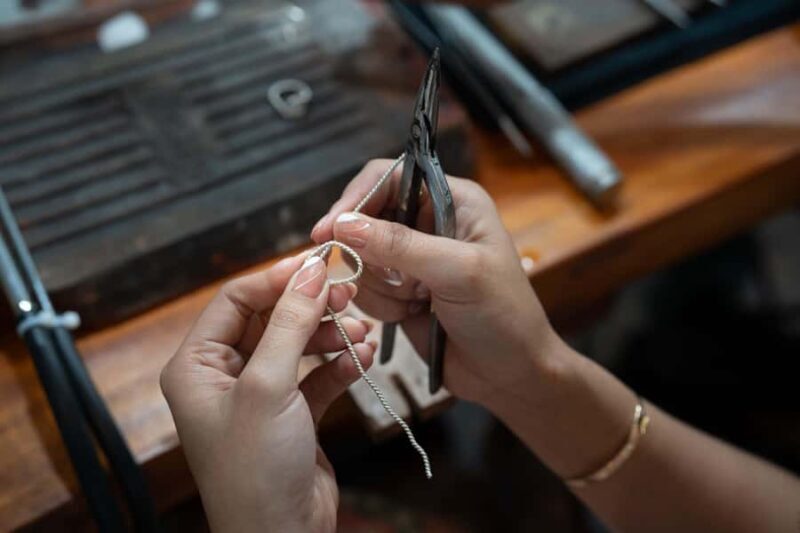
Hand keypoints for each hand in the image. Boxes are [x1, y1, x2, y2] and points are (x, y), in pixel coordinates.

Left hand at [161, 255, 374, 532]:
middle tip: (347, 295)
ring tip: (362, 334)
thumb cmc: (255, 470)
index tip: (318, 266)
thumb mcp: (268, 386)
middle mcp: (225, 377)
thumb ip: (290, 324)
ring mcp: (260, 395)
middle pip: (271, 319)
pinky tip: (362, 359)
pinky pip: (317, 375)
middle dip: (311, 308)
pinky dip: (339, 364)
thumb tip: (310, 273)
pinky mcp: (292, 413)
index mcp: (197, 366)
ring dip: (331, 335)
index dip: (277, 279)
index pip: (236, 300)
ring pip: (298, 345)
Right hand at [311, 160, 562, 408]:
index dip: (356, 200)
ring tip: (417, 302)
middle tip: (394, 281)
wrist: (510, 373)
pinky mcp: (399, 290)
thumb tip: (344, 224)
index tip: (329, 230)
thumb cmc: (504, 316)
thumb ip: (401, 245)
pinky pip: (364, 288)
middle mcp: (428, 221)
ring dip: (381, 287)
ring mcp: (411, 258)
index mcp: (452, 200)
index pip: (387, 177)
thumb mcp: (458, 272)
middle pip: (365, 218)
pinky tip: (413, 315)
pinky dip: (381, 305)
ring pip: (359, 257)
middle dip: (369, 255)